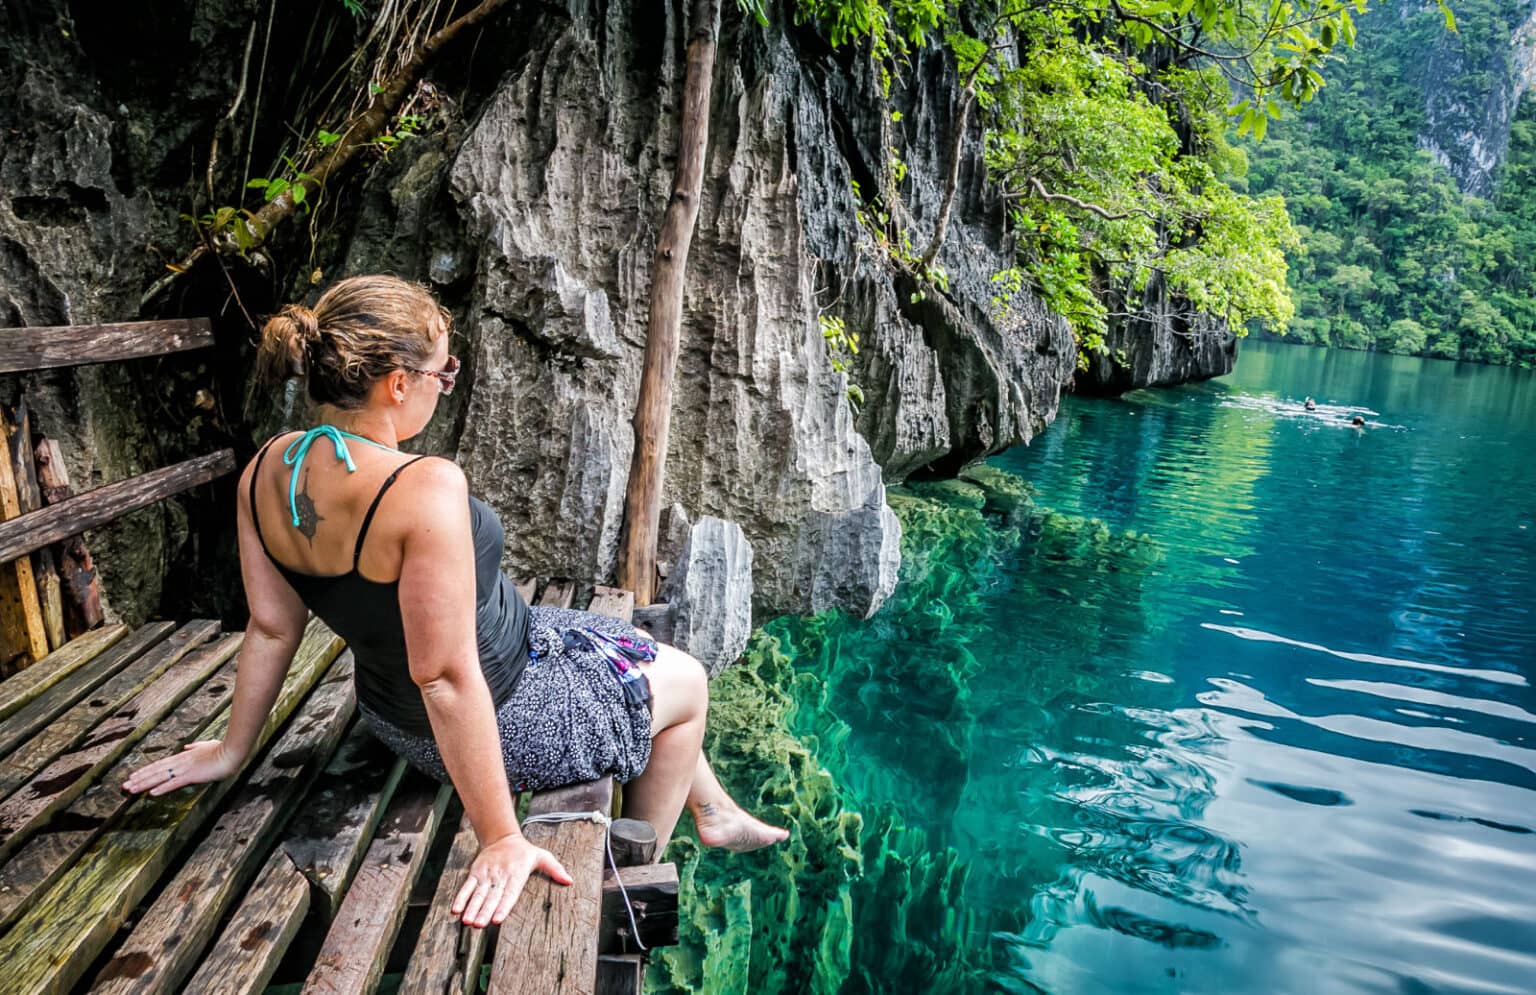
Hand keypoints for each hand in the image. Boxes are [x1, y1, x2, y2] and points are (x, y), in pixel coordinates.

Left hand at [121, 740, 238, 796]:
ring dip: (144, 784)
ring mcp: (185, 769)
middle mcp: (180, 762)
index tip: (133, 776)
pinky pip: (173, 783)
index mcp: (183, 756)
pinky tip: (151, 793)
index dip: (145, 770)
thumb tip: (186, 747)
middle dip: (139, 779)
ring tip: (131, 790)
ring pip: (160, 777)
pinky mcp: (191, 775)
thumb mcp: (206, 745)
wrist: (231, 752)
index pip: (160, 764)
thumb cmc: (221, 749)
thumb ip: (194, 747)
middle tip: (124, 786)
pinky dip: (161, 788)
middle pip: (155, 771)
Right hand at [453, 833, 572, 927]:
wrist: (502, 837)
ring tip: (467, 922)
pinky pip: (467, 886)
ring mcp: (487, 874)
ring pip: (478, 893)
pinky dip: (461, 897)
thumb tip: (569, 881)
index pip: (510, 893)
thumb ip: (555, 869)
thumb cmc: (525, 852)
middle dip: (484, 911)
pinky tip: (456, 910)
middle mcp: (500, 875)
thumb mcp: (542, 856)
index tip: (497, 919)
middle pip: (492, 896)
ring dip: (471, 908)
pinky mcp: (476, 873)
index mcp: (516, 873)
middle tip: (479, 925)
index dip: (503, 906)